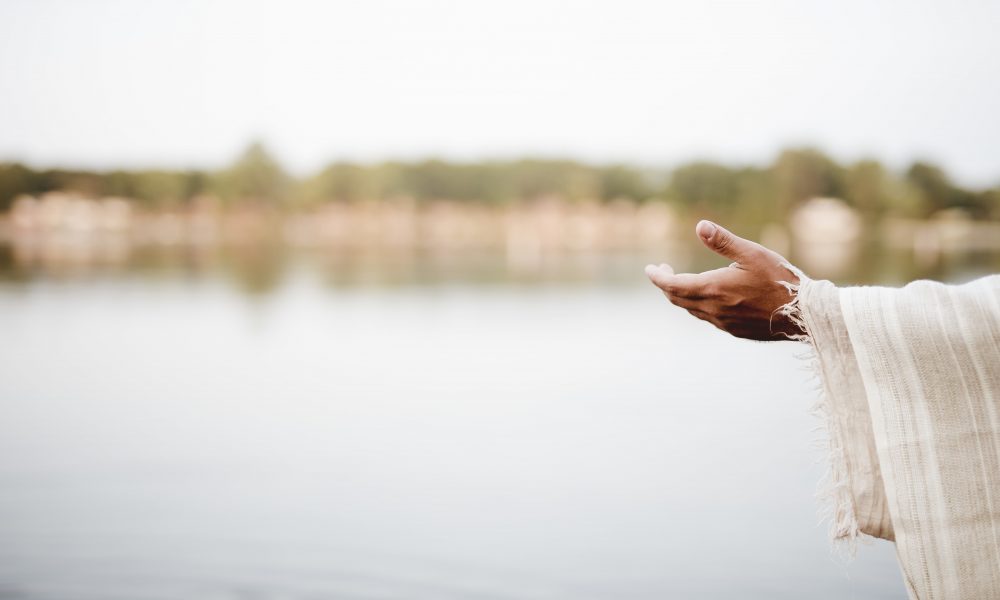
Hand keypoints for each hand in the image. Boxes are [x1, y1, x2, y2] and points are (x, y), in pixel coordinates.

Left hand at [645, 220, 801, 340]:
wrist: (804, 315)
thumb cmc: (780, 280)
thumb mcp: (752, 253)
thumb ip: (723, 241)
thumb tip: (699, 225)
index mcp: (713, 289)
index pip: (672, 286)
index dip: (657, 278)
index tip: (649, 269)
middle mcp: (713, 309)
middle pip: (678, 299)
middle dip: (667, 284)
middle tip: (664, 270)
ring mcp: (723, 323)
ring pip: (692, 309)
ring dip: (682, 295)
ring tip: (684, 280)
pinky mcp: (734, 330)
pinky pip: (707, 318)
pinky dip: (698, 305)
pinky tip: (708, 297)